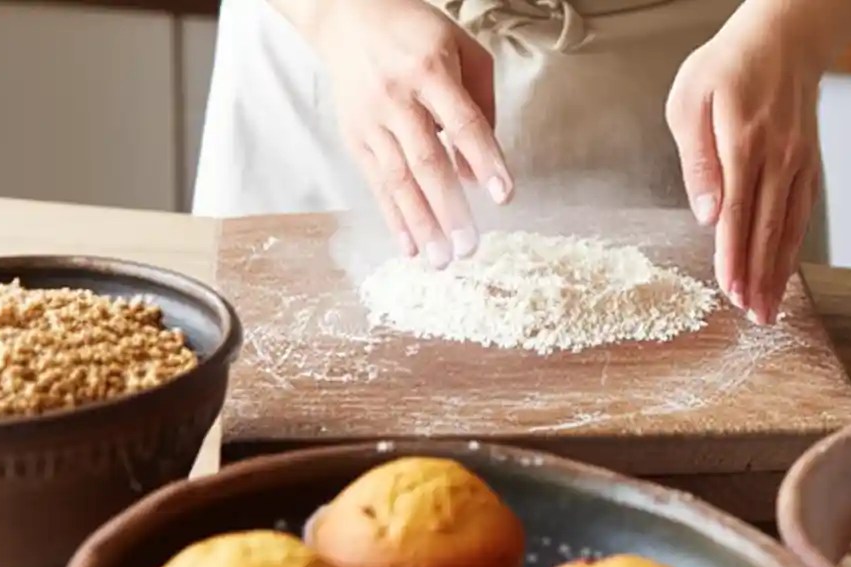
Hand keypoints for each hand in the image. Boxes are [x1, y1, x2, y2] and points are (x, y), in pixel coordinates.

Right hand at [311, 0, 512, 266]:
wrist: (346, 15)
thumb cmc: (415, 33)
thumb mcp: (461, 49)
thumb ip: (480, 105)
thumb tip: (478, 172)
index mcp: (430, 70)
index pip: (463, 122)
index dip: (485, 160)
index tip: (504, 195)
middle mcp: (397, 97)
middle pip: (426, 160)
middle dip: (450, 208)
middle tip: (470, 247)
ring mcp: (371, 120)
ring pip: (398, 179)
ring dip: (421, 224)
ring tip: (442, 259)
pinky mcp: (355, 138)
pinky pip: (377, 184)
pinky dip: (394, 218)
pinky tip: (410, 246)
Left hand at [666, 0, 822, 323]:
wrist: (785, 39)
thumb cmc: (728, 67)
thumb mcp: (690, 100)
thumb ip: (696, 160)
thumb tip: (708, 213)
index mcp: (742, 142)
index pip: (737, 213)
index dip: (734, 257)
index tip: (730, 289)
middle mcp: (777, 157)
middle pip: (767, 230)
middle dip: (758, 277)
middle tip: (752, 316)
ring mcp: (799, 162)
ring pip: (789, 227)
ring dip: (779, 272)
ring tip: (769, 308)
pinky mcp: (809, 164)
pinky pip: (803, 214)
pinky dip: (793, 247)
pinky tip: (784, 272)